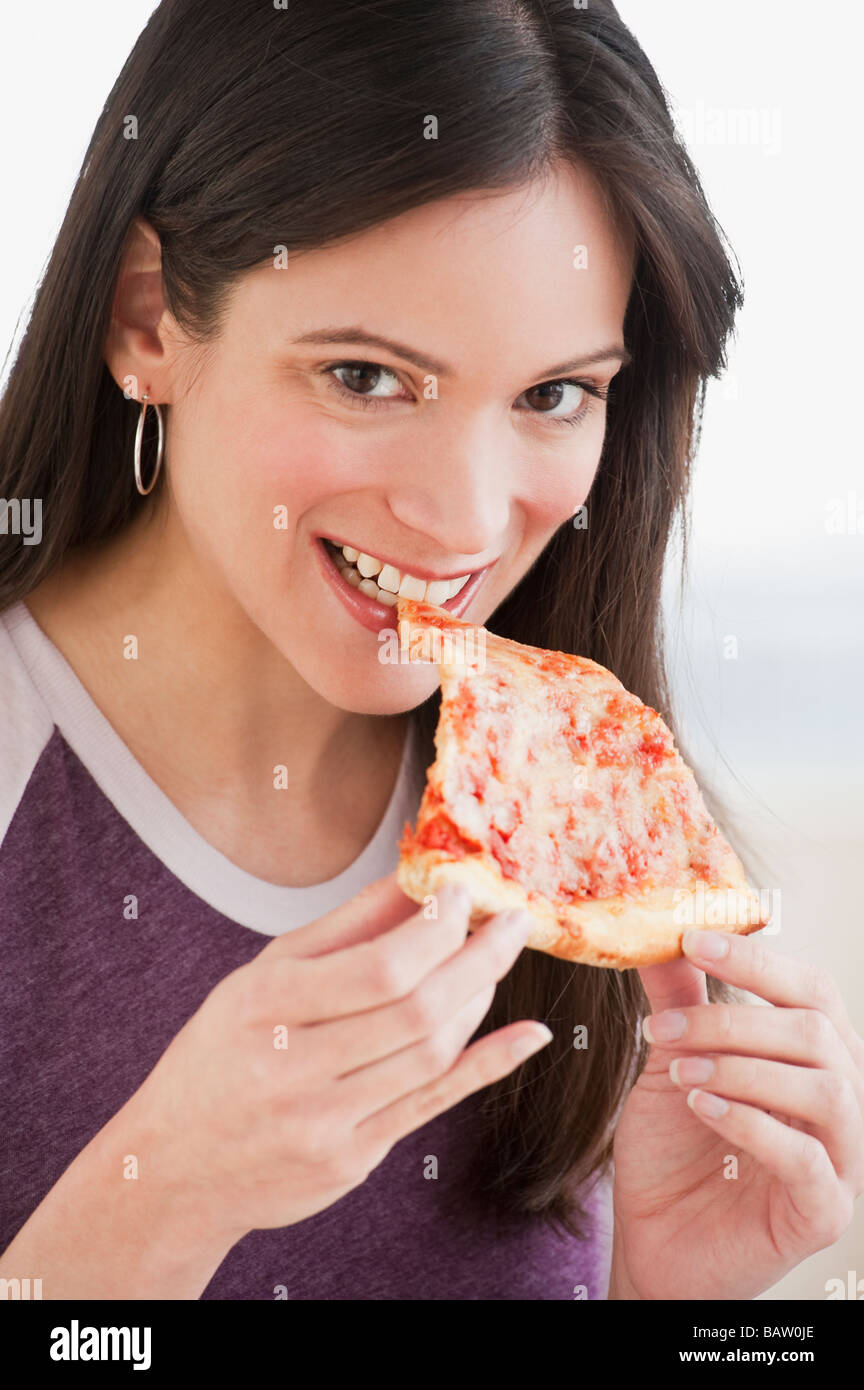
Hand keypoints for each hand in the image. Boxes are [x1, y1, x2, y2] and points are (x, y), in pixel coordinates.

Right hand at [123, 873, 549, 1245]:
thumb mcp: (262, 977)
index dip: (438, 927)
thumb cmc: (221, 1053)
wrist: (176, 1166)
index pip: (379, 967)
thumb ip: (343, 928)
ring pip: (431, 1056)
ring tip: (499, 960)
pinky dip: (489, 1065)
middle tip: (513, 920)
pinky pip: (434, 1105)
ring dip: (480, 999)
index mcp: (264, 1007)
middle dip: (479, 957)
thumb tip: (417, 878)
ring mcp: (323, 1123)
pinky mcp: (350, 1162)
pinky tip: (529, 1034)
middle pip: (416, 1011)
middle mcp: (292, 1068)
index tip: (464, 892)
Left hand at [609, 928, 863, 1299]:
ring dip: (742, 1069)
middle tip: (665, 1029)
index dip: (756, 959)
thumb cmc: (673, 1152)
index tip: (692, 939)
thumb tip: (661, 931)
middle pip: (818, 1031)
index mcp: (813, 1056)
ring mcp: (842, 1159)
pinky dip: (751, 1123)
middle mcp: (841, 1101)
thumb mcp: (670, 1061)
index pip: (810, 988)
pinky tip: (701, 1109)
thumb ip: (678, 1000)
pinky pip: (808, 1158)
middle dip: (734, 1019)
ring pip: (826, 1088)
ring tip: (679, 1075)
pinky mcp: (825, 1212)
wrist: (652, 1241)